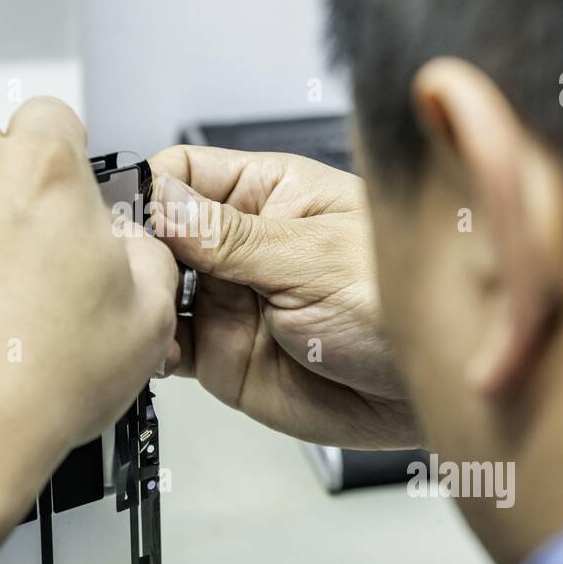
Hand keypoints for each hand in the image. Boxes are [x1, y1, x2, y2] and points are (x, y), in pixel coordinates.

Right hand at [149, 145, 417, 448]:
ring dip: (140, 300)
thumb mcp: (313, 259)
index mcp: (269, 193)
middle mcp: (241, 244)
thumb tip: (159, 200)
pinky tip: (154, 348)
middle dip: (136, 249)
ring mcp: (230, 300)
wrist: (435, 392)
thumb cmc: (405, 304)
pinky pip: (167, 346)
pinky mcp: (224, 355)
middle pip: (158, 232)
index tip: (127, 217)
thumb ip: (228, 236)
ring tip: (141, 312)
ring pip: (156, 290)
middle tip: (128, 272)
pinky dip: (148, 348)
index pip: (181, 172)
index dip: (147, 191)